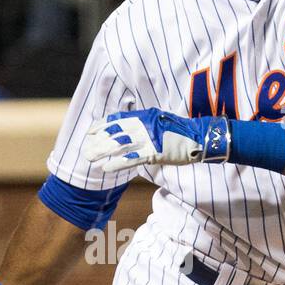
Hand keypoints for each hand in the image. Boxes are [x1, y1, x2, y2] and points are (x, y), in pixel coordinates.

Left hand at [82, 108, 229, 174]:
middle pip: (114, 132)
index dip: (101, 126)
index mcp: (143, 116)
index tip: (90, 132)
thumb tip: (128, 130)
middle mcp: (143, 125)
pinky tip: (106, 168)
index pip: (117, 119)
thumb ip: (143, 124)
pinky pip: (131, 158)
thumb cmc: (179, 132)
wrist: (199, 137)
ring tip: (89, 158)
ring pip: (119, 145)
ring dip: (102, 152)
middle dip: (98, 141)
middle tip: (86, 148)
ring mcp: (148, 138)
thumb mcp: (158, 121)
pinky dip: (117, 163)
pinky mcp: (154, 152)